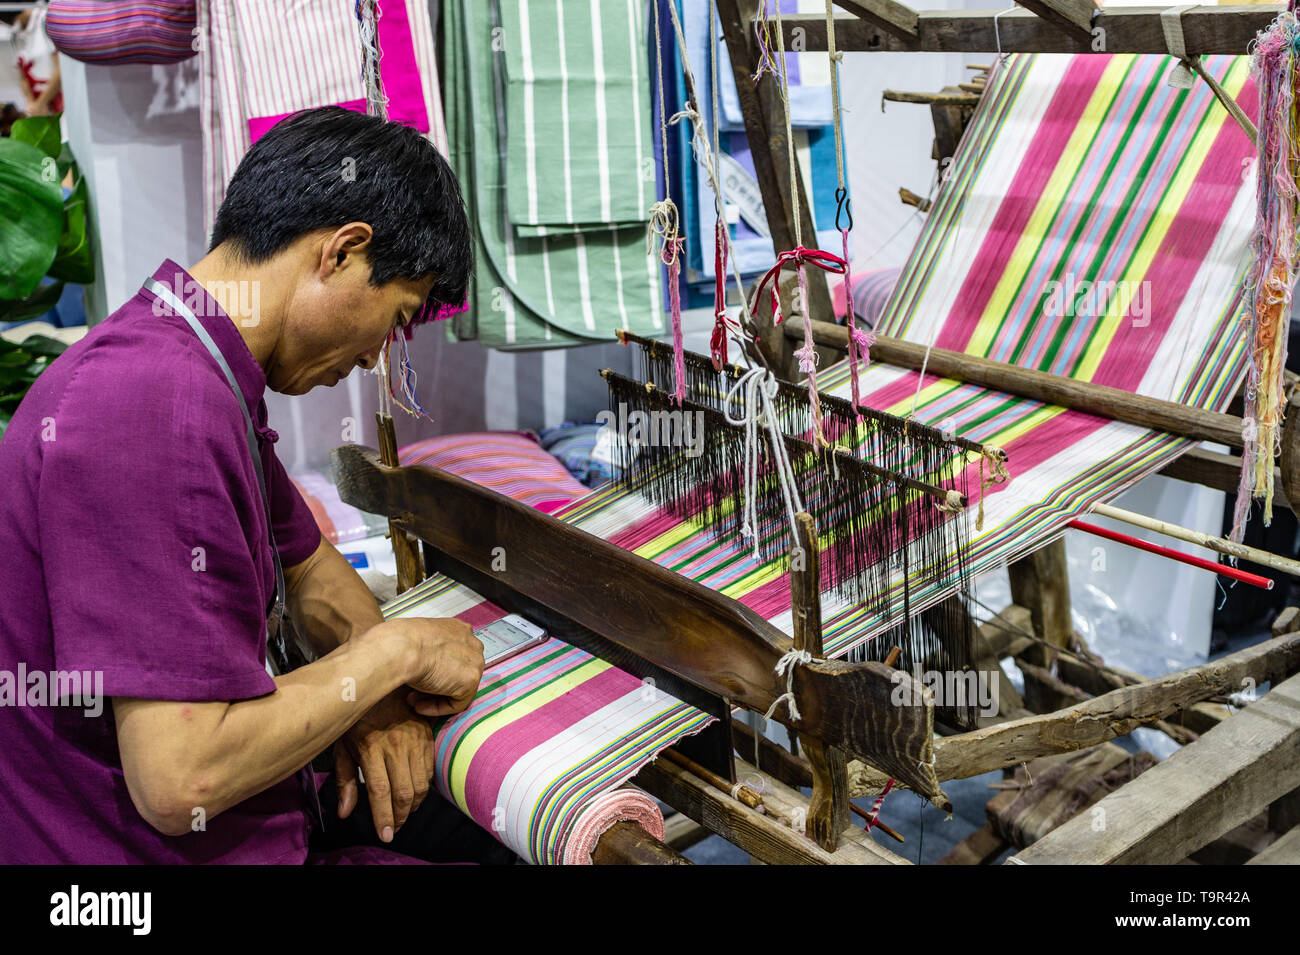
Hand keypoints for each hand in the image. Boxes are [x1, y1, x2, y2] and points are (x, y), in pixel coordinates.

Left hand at [334, 692, 434, 841]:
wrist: (381, 678)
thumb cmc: (357, 714)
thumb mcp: (342, 743)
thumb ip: (344, 779)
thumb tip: (345, 812)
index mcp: (372, 747)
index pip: (381, 791)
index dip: (384, 817)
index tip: (385, 835)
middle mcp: (396, 745)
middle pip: (404, 792)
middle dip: (400, 816)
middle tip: (394, 827)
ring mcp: (415, 739)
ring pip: (421, 783)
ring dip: (414, 805)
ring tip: (403, 814)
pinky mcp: (427, 735)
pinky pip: (430, 769)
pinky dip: (424, 787)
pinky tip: (415, 793)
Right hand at [383, 616, 484, 717]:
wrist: (403, 648)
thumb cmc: (402, 641)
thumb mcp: (419, 640)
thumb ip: (429, 650)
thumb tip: (425, 667)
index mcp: (459, 630)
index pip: (455, 655)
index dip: (436, 671)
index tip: (420, 677)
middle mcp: (472, 644)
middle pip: (458, 673)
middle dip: (436, 685)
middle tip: (414, 693)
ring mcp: (475, 662)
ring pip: (458, 689)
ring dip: (435, 697)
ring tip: (413, 701)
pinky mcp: (471, 681)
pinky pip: (456, 703)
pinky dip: (438, 708)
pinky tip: (419, 707)